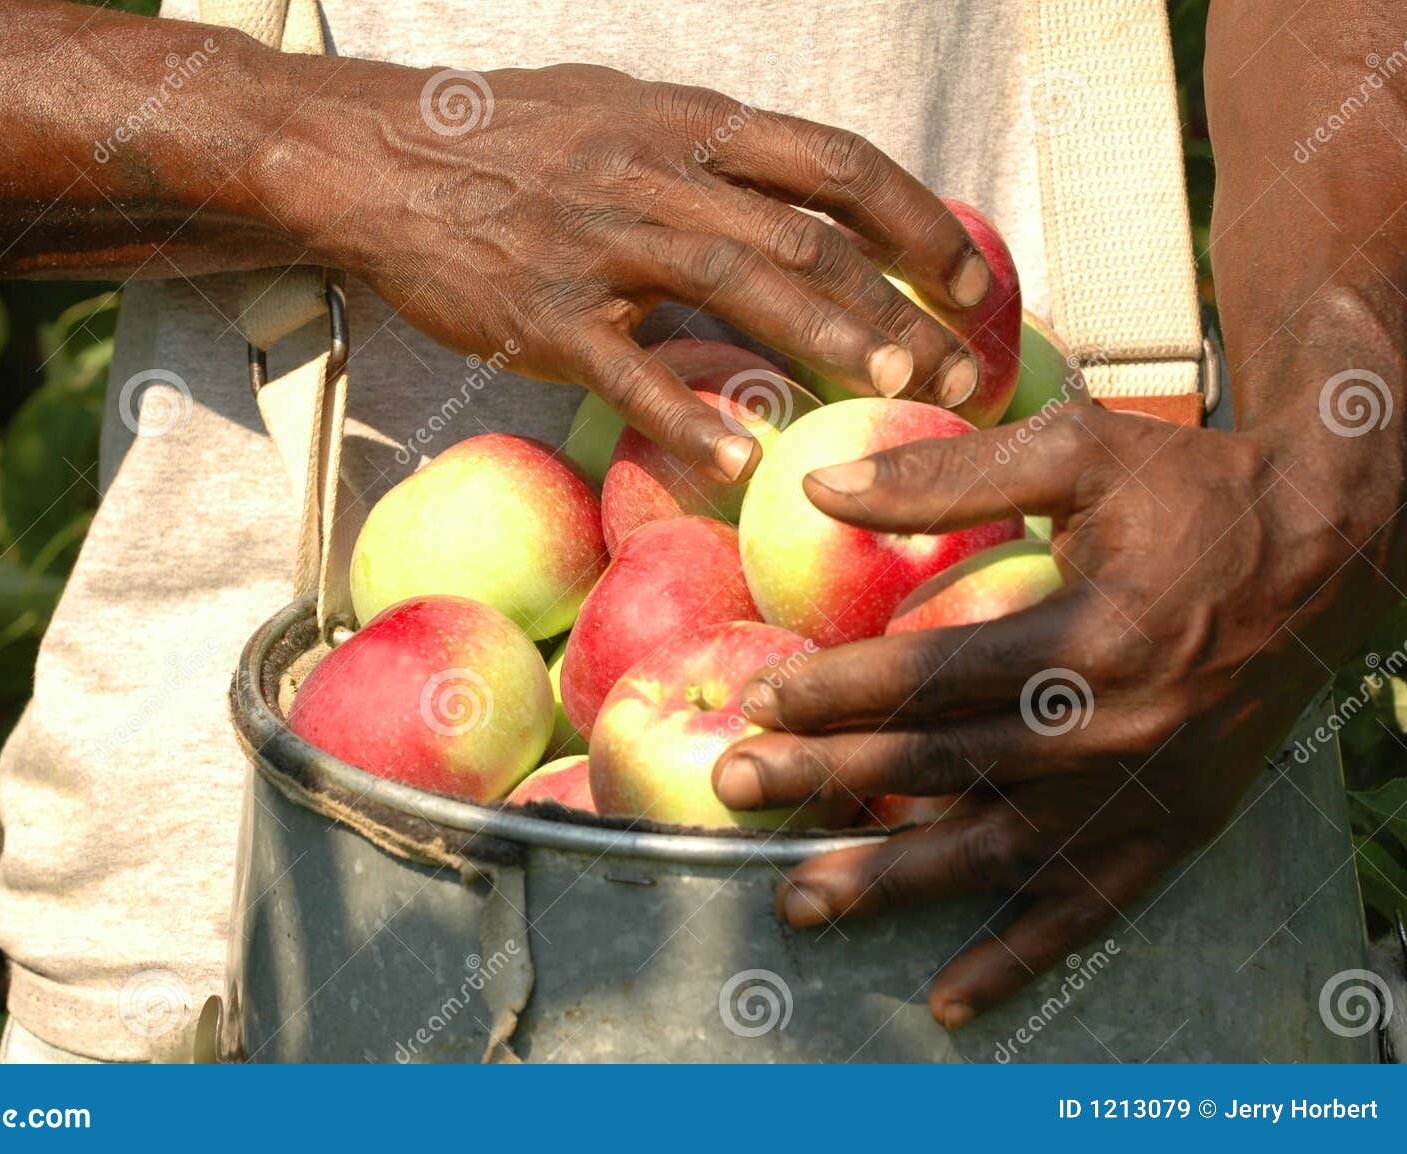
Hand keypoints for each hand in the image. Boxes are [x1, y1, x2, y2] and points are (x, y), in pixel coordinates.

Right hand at [283, 62, 988, 481]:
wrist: (380, 158)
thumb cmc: (509, 138)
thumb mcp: (622, 111)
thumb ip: (710, 154)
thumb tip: (795, 194)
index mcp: (689, 124)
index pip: (837, 164)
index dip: (918, 222)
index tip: (970, 281)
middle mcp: (658, 172)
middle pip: (806, 235)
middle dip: (897, 305)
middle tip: (955, 373)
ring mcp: (600, 241)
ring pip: (735, 283)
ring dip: (825, 339)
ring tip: (891, 392)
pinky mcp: (543, 312)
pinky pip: (626, 368)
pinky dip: (685, 414)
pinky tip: (740, 457)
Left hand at [708, 404, 1399, 1026]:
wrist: (1328, 554)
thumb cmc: (1195, 490)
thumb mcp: (1079, 452)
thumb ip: (949, 477)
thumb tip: (822, 488)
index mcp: (1089, 636)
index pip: (928, 678)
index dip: (835, 691)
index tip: (761, 697)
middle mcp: (1113, 730)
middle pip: (939, 769)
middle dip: (825, 780)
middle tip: (734, 788)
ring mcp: (1142, 794)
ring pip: (992, 854)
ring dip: (888, 883)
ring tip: (796, 901)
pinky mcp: (1172, 831)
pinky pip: (1085, 911)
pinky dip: (1016, 960)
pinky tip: (949, 999)